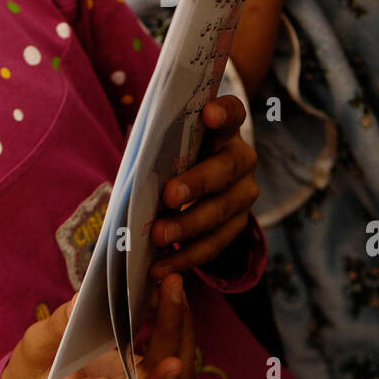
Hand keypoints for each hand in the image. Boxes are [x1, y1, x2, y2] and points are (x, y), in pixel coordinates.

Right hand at [0, 275, 195, 378]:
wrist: (40, 378)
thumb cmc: (36, 368)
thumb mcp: (37, 347)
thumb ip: (57, 328)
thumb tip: (79, 301)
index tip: (172, 365)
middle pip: (165, 375)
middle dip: (174, 328)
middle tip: (172, 284)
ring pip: (175, 360)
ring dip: (180, 320)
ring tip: (170, 281)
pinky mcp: (142, 367)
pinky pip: (167, 346)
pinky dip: (171, 318)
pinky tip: (162, 289)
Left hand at [150, 95, 257, 279]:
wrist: (194, 183)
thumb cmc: (173, 156)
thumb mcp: (169, 144)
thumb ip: (161, 148)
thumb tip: (134, 174)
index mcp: (225, 130)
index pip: (233, 112)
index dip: (224, 112)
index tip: (208, 113)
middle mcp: (241, 159)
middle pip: (227, 168)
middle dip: (198, 183)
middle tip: (169, 196)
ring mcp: (243, 194)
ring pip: (222, 211)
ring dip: (188, 226)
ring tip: (158, 237)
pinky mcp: (238, 225)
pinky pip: (215, 244)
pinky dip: (186, 257)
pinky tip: (161, 267)